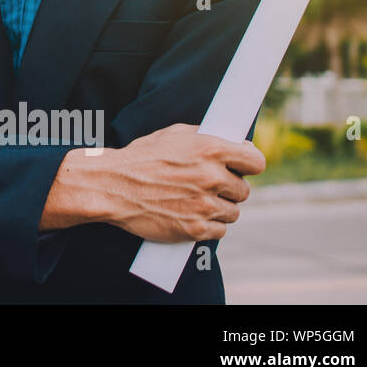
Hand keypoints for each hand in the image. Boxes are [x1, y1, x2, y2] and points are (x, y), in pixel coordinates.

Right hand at [97, 123, 264, 242]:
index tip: (244, 167)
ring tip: (197, 202)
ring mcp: (205, 206)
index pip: (256, 161)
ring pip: (233, 212)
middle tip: (211, 186)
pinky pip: (220, 231)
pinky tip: (192, 216)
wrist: (110, 186)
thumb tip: (233, 141)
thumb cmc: (139, 158)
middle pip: (244, 190)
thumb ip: (205, 137)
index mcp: (210, 150)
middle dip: (230, 189)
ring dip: (219, 209)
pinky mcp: (195, 229)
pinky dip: (209, 226)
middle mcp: (212, 178)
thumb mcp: (172, 135)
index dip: (250, 164)